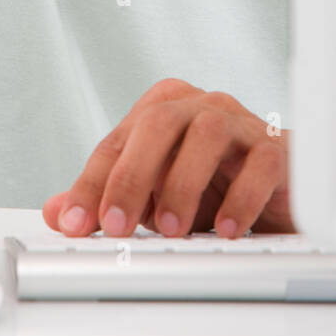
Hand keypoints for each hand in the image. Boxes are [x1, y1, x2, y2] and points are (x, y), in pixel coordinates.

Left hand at [43, 78, 294, 238]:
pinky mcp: (277, 148)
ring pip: (208, 133)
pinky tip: (225, 228)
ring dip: (184, 184)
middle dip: (132, 176)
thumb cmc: (212, 185)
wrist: (276, 191)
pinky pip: (259, 163)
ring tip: (172, 229)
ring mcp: (241, 122)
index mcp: (162, 109)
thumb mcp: (153, 195)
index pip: (117, 141)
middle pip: (157, 123)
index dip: (92, 184)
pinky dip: (241, 197)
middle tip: (118, 225)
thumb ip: (107, 197)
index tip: (75, 224)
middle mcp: (199, 106)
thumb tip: (58, 211)